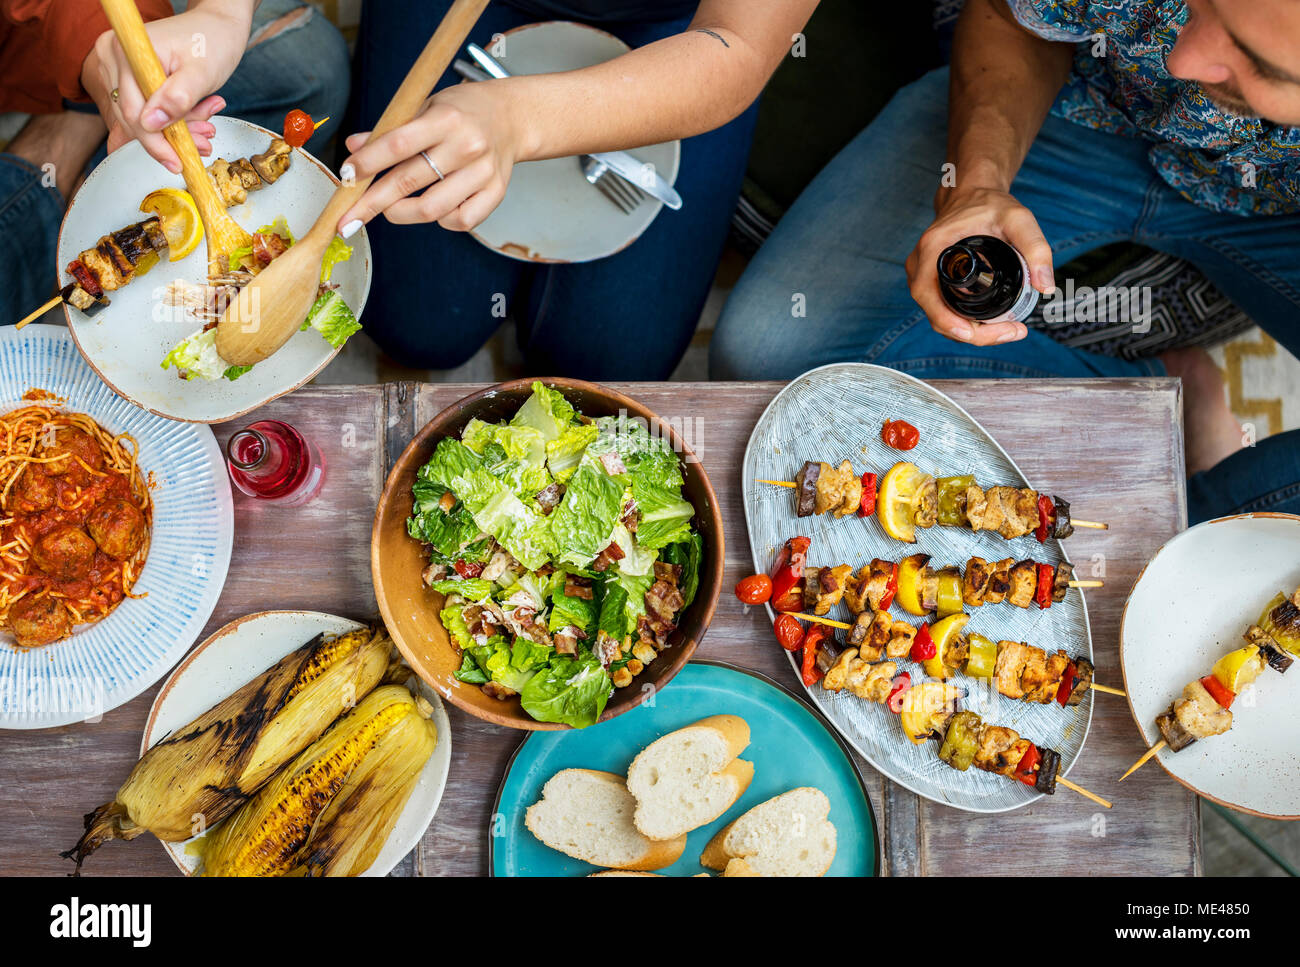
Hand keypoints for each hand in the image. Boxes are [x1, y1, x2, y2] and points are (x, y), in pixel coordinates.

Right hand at [82, 3, 252, 171]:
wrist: (216, 26)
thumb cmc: (212, 42)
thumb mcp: (202, 73)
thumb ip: (178, 98)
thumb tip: (151, 124)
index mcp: (128, 51)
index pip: (133, 111)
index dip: (155, 143)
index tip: (177, 163)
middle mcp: (114, 57)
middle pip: (133, 117)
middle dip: (170, 137)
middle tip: (204, 142)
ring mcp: (117, 67)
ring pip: (140, 117)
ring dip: (175, 130)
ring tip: (206, 127)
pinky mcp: (127, 77)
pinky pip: (144, 109)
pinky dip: (171, 120)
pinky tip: (195, 120)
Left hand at [337, 80, 528, 236]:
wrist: (512, 117)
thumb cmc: (462, 112)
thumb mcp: (425, 107)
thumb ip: (390, 130)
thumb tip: (354, 148)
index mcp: (446, 118)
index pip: (398, 144)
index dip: (368, 163)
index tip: (346, 177)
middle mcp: (466, 146)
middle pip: (409, 182)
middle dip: (372, 203)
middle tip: (348, 219)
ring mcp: (483, 173)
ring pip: (432, 210)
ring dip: (401, 214)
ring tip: (390, 210)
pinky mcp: (496, 193)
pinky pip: (460, 221)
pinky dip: (440, 220)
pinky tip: (434, 208)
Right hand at [904, 186, 1054, 345]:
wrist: (972, 193)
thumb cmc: (990, 204)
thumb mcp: (1019, 219)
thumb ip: (1036, 248)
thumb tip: (1046, 286)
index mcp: (932, 251)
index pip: (930, 299)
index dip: (949, 323)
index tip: (976, 334)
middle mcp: (920, 267)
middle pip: (938, 316)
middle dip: (973, 333)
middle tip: (1011, 332)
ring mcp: (924, 276)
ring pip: (942, 317)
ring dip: (972, 332)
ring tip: (1009, 329)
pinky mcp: (933, 282)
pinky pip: (944, 310)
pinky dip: (966, 322)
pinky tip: (993, 323)